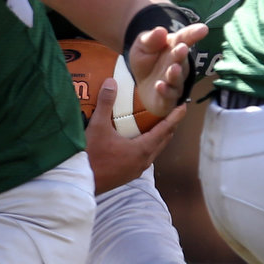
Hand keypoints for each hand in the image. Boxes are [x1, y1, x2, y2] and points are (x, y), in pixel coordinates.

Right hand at [84, 78, 184, 194]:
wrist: (80, 181)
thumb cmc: (91, 155)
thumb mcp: (98, 126)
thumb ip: (106, 103)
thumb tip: (111, 82)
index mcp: (142, 149)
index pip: (165, 129)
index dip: (175, 117)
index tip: (183, 106)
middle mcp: (144, 161)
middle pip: (163, 140)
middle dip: (169, 125)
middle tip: (172, 111)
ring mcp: (136, 170)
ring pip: (154, 150)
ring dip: (159, 137)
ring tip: (157, 124)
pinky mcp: (128, 175)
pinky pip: (145, 157)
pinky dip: (148, 145)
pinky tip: (139, 140)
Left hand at [126, 21, 207, 116]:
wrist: (142, 82)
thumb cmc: (146, 60)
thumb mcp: (142, 45)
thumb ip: (150, 39)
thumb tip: (161, 31)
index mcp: (174, 48)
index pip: (185, 39)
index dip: (194, 34)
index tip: (203, 29)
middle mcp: (178, 65)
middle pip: (181, 60)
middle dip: (181, 54)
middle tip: (182, 48)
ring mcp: (174, 83)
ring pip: (176, 80)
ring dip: (175, 75)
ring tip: (173, 68)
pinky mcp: (167, 99)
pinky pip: (168, 97)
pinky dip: (165, 92)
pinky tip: (160, 85)